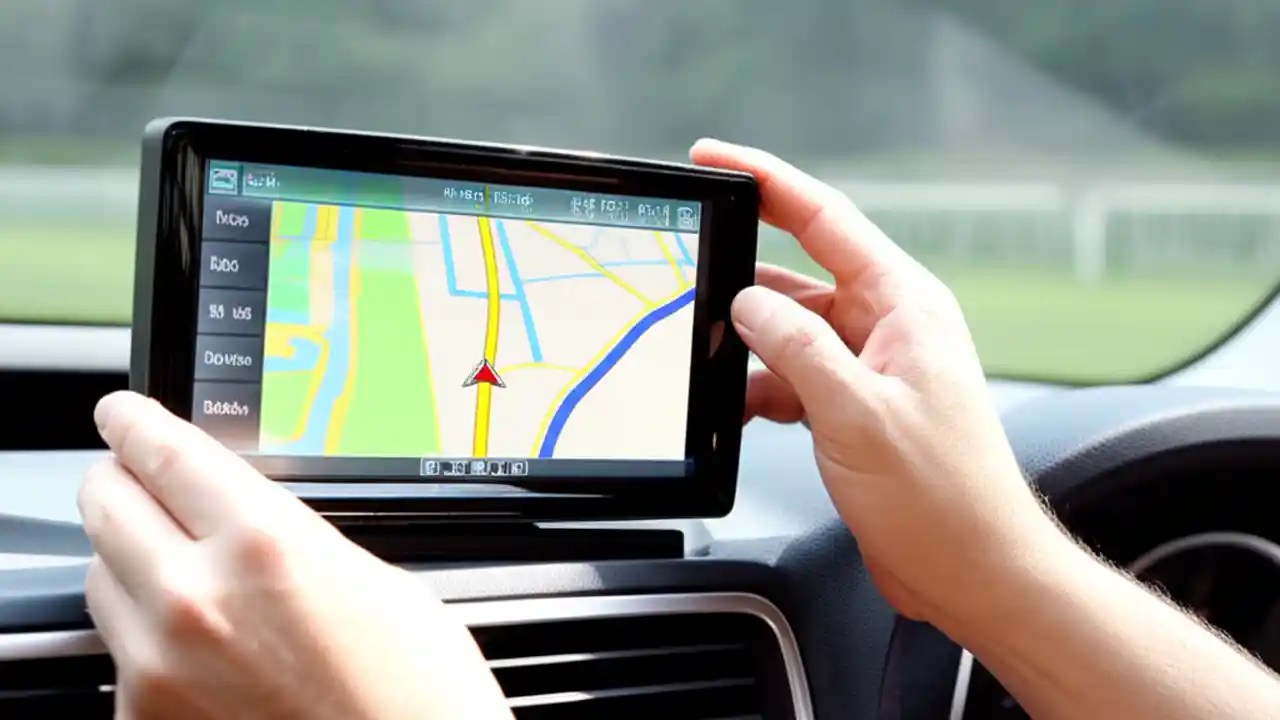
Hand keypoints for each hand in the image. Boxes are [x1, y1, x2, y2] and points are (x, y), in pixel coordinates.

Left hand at [78, 391, 510, 719]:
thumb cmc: (417, 693)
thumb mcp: (377, 583)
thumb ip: (293, 541)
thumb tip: (249, 523)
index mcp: (266, 544)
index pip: (164, 452)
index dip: (134, 422)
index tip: (123, 413)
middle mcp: (196, 600)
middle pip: (108, 504)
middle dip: (120, 482)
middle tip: (137, 479)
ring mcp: (159, 667)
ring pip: (102, 579)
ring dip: (132, 561)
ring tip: (182, 574)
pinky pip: (120, 656)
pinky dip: (148, 641)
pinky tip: (201, 650)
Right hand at [691, 139, 1055, 625]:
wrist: (970, 569)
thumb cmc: (941, 495)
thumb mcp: (856, 413)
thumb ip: (796, 348)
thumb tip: (747, 301)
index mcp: (904, 304)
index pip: (826, 217)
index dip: (766, 180)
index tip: (714, 160)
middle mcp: (888, 325)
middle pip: (799, 274)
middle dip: (744, 279)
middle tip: (690, 275)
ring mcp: (869, 367)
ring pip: (789, 331)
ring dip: (750, 348)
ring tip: (711, 361)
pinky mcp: (854, 406)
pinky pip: (792, 376)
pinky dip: (762, 388)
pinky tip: (741, 407)